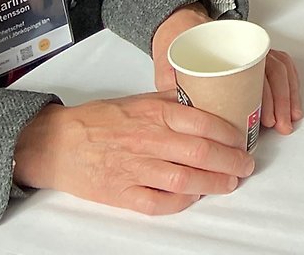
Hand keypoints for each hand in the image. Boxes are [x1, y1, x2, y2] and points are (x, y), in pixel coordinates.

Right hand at [11, 93, 253, 215]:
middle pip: (201, 153)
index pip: (203, 122)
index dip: (230, 134)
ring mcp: (135, 169)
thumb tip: (206, 100)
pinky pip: (159, 203)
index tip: (243, 140)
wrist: (57, 143)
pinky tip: (195, 197)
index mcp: (153, 113)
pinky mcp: (122, 194)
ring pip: (184, 179)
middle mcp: (148, 140)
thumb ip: (171, 101)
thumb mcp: (138, 99)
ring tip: (230, 183)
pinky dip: (181, 202)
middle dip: (231, 162)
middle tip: (246, 166)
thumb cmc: (100, 120)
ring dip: (213, 184)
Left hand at [152, 8, 300, 132]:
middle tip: (278, 124)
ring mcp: (251, 50)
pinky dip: (290, 87)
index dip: (263, 93)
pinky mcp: (256, 57)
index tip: (264, 117)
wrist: (179, 25)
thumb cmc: (176, 45)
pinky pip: (281, 68)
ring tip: (287, 121)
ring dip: (287, 96)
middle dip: (279, 100)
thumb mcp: (165, 63)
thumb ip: (171, 85)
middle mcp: (243, 45)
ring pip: (279, 69)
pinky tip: (291, 107)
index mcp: (223, 44)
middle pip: (271, 69)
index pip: (253, 67)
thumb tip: (183, 112)